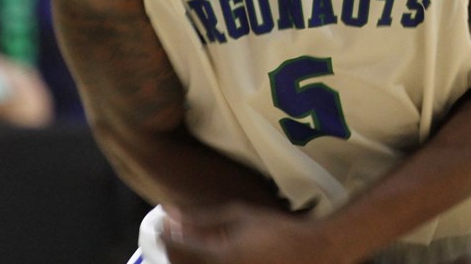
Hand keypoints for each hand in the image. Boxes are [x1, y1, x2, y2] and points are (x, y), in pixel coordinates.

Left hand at [163, 203, 339, 263]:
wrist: (309, 253)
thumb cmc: (274, 230)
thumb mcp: (239, 216)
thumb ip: (203, 218)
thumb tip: (170, 212)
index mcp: (222, 258)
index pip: (177, 249)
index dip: (164, 234)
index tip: (161, 222)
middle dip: (170, 248)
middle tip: (170, 233)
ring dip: (182, 259)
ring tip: (186, 244)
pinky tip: (203, 256)